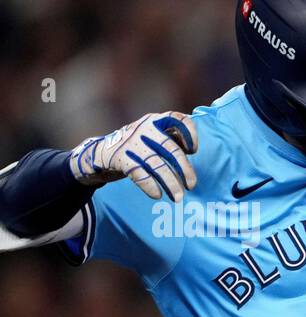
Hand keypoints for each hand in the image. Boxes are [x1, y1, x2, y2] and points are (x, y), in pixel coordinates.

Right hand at [68, 111, 198, 201]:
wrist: (100, 153)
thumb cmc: (137, 147)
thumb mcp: (153, 138)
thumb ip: (172, 140)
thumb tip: (191, 151)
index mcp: (155, 121)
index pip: (177, 119)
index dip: (189, 133)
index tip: (193, 151)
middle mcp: (144, 129)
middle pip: (170, 148)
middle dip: (184, 169)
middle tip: (192, 185)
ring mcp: (131, 143)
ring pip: (156, 164)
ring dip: (170, 183)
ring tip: (178, 197)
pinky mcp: (120, 158)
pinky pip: (139, 174)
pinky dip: (150, 185)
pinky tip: (157, 195)